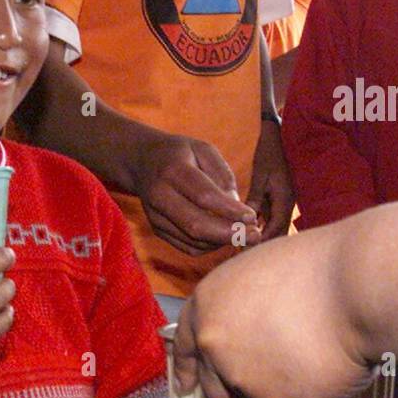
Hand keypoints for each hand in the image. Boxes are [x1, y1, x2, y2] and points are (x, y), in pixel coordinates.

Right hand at [131, 133, 259, 256]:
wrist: (142, 162)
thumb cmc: (180, 154)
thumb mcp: (204, 150)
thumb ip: (223, 176)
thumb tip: (237, 210)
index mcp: (172, 171)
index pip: (203, 196)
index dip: (230, 210)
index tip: (252, 217)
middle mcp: (159, 196)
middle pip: (195, 225)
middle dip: (228, 234)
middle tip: (255, 236)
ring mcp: (155, 216)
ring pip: (193, 241)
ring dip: (222, 242)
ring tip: (243, 234)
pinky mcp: (158, 230)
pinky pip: (188, 247)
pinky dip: (210, 246)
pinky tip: (224, 235)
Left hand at [172, 225, 374, 397]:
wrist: (358, 285)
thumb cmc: (320, 266)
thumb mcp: (262, 276)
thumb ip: (245, 310)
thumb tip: (252, 333)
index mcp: (207, 307)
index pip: (186, 345)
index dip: (187, 368)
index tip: (186, 389)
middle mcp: (217, 348)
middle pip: (219, 395)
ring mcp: (249, 380)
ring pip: (275, 394)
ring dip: (297, 385)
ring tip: (328, 346)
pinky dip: (327, 391)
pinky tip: (342, 363)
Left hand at [245, 119, 294, 239]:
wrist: (284, 134)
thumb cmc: (272, 150)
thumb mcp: (261, 173)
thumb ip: (255, 197)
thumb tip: (248, 220)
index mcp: (285, 197)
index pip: (276, 228)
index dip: (260, 240)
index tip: (243, 247)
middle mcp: (288, 202)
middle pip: (278, 232)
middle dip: (261, 242)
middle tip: (241, 250)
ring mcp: (286, 200)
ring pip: (276, 226)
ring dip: (261, 236)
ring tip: (241, 243)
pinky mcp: (281, 197)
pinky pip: (272, 218)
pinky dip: (261, 225)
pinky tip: (247, 229)